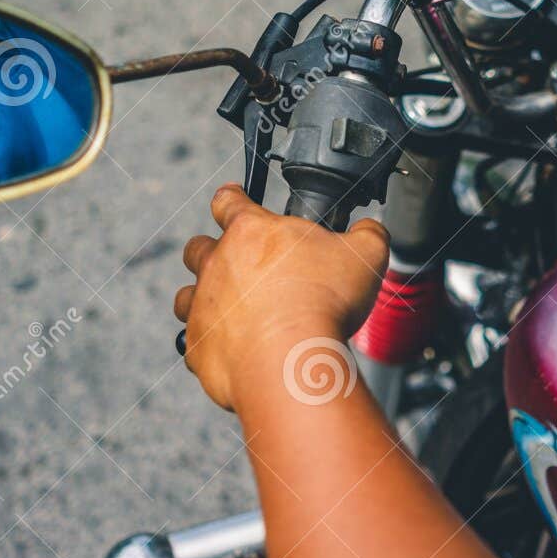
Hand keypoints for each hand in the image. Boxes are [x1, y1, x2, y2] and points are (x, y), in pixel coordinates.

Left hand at [174, 185, 388, 410]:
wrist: (292, 361)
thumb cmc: (324, 303)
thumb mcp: (365, 255)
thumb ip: (367, 234)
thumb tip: (370, 229)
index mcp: (251, 232)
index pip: (228, 200)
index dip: (232, 196)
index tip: (234, 196)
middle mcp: (217, 265)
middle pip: (197, 248)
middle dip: (211, 251)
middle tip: (237, 264)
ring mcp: (202, 307)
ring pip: (186, 295)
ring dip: (203, 299)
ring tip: (230, 310)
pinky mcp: (199, 348)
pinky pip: (195, 344)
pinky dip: (210, 345)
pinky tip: (233, 351)